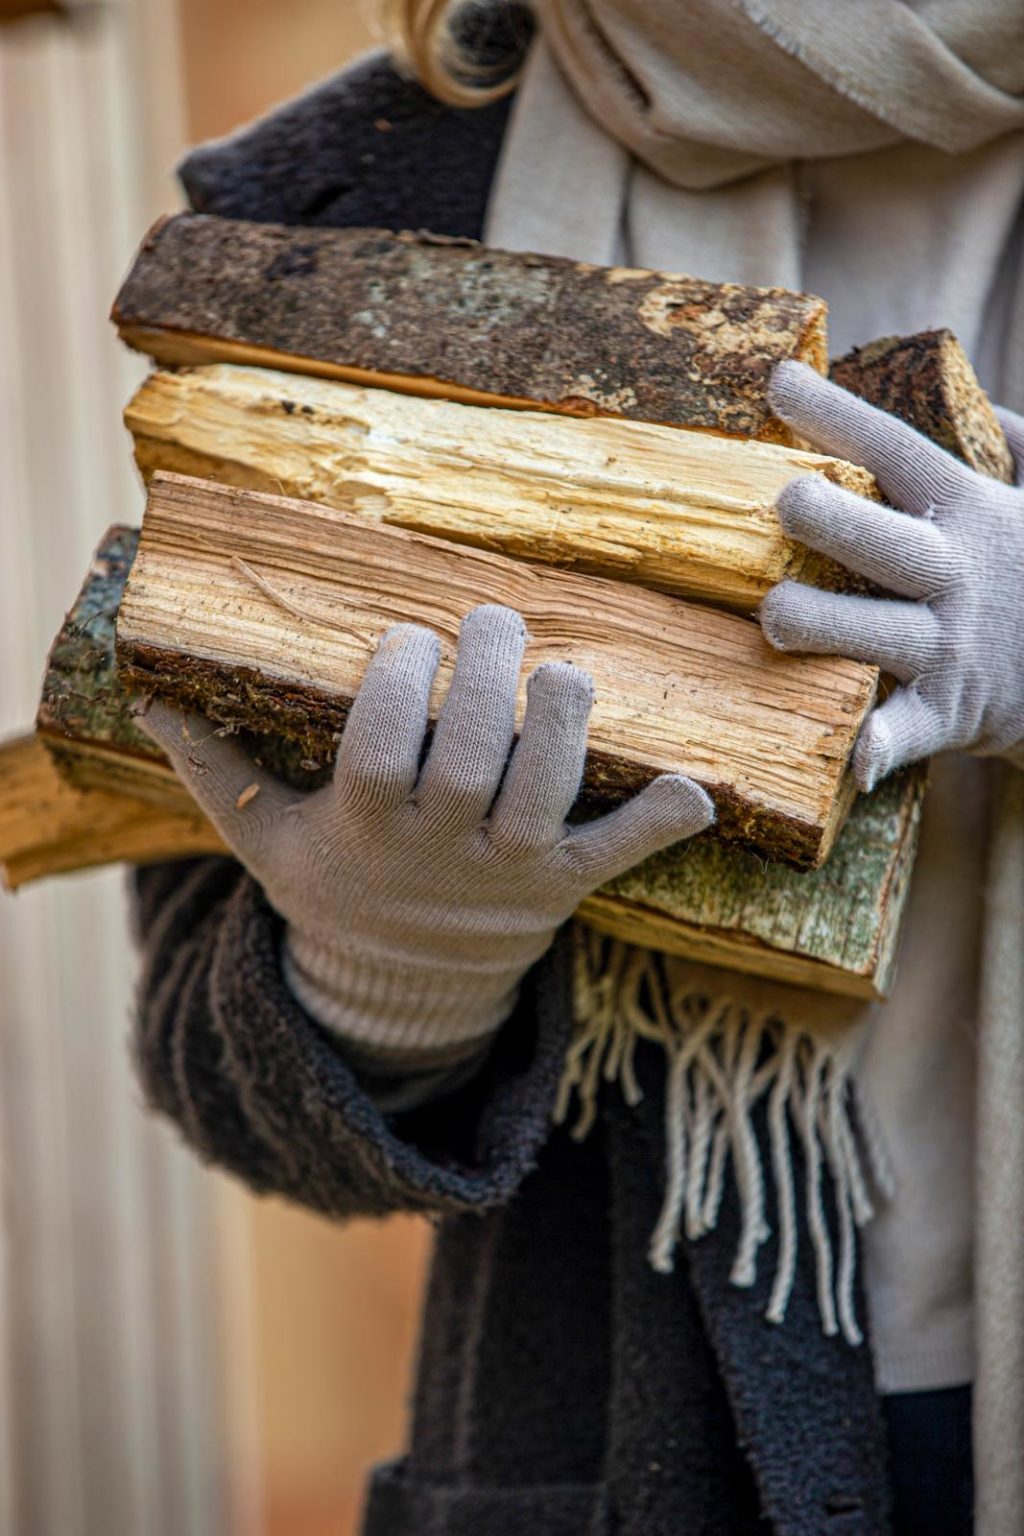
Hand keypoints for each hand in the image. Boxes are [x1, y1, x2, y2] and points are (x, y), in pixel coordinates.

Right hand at [139, 604, 712, 1062]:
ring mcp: (508, 872)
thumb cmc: (331, 888)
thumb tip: (141, 693)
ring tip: (563, 671)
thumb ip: (211, 766)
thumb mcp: (263, 838)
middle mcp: (439, 849)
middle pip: (471, 760)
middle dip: (487, 677)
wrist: (398, 993)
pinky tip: (695, 791)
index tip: (408, 637)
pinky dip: (660, 824)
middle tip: (492, 620)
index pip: (382, 745)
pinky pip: (619, 856)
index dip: (401, 680)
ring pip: (547, 794)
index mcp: (364, 828)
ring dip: (564, 726)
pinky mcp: (564, 886)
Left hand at [761, 361, 1023, 790]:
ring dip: (820, 623)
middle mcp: (955, 573)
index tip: (777, 383)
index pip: (893, 449)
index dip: (836, 414)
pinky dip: (882, 745)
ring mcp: (950, 645)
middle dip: (830, 519)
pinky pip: (908, 729)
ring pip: (875, 632)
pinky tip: (854, 755)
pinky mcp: (950, 712)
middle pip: (882, 540)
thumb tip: (975, 400)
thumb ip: (1013, 445)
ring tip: (773, 614)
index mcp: (969, 509)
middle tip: (784, 500)